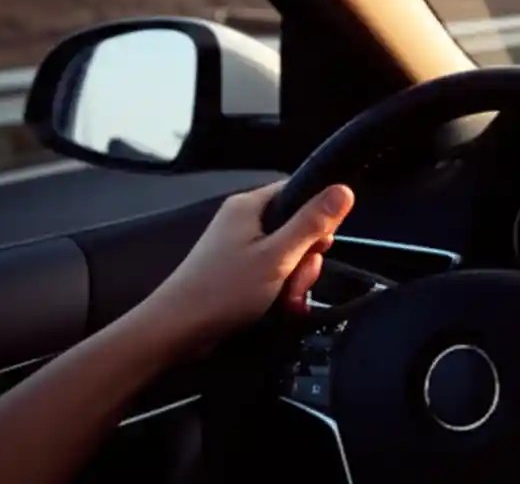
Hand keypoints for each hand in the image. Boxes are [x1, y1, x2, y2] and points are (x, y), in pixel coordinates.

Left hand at [142, 181, 354, 348]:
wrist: (175, 330)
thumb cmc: (224, 290)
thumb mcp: (278, 256)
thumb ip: (312, 223)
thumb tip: (344, 189)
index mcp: (250, 205)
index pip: (299, 193)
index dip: (318, 217)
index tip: (320, 245)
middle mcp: (243, 220)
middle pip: (297, 227)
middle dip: (305, 259)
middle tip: (296, 281)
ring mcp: (238, 246)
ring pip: (287, 254)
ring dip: (294, 279)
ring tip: (285, 301)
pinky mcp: (236, 270)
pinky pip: (272, 271)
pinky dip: (279, 288)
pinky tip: (279, 307)